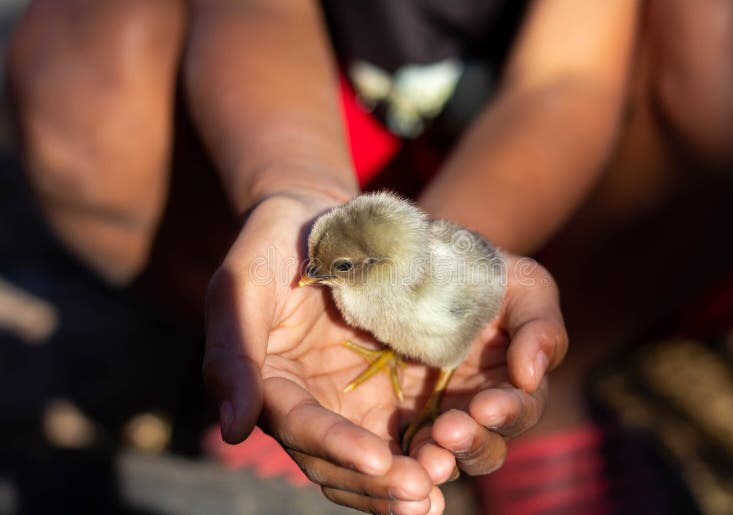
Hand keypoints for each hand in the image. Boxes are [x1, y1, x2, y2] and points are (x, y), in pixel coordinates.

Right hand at [204, 193, 566, 513]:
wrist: (316, 220)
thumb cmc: (273, 246)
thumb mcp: (243, 285)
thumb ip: (233, 352)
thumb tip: (232, 429)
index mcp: (269, 386)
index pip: (300, 428)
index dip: (336, 447)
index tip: (379, 459)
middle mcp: (308, 405)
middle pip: (337, 464)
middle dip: (377, 485)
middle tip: (422, 494)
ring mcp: (346, 402)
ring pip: (372, 462)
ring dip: (402, 484)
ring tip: (439, 493)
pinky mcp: (382, 390)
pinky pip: (403, 434)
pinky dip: (423, 453)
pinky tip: (454, 464)